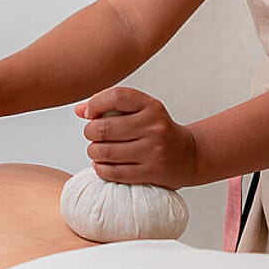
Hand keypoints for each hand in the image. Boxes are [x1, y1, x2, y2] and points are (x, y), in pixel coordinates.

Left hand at [76, 87, 196, 188]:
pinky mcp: (151, 172)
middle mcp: (154, 127)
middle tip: (92, 134)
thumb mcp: (141, 110)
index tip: (89, 113)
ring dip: (93, 151)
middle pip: (105, 127)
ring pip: (105, 151)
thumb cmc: (158, 130)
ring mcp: (153, 150)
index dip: (95, 103)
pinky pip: (114, 172)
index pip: (116, 96)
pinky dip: (101, 168)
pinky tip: (102, 164)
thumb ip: (111, 106)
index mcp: (151, 106)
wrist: (189, 155)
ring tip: (96, 150)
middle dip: (90, 132)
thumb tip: (79, 110)